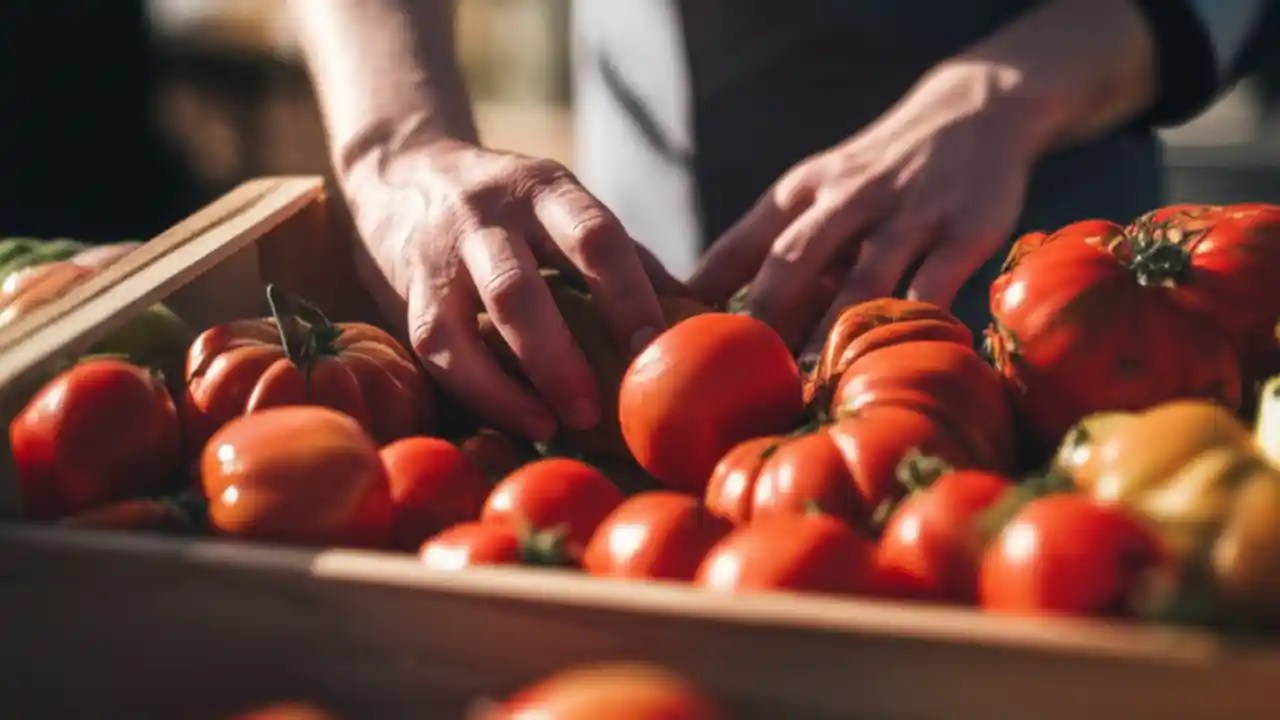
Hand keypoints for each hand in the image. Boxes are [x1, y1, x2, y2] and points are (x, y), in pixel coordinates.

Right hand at [344, 139, 677, 440]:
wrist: (401, 172)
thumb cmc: (511, 208)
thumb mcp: (563, 208)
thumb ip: (621, 255)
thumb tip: (698, 315)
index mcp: (547, 189)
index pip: (594, 236)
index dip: (627, 294)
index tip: (657, 347)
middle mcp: (490, 214)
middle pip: (521, 287)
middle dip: (560, 356)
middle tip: (597, 410)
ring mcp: (443, 251)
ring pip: (464, 325)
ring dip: (515, 382)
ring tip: (554, 427)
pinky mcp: (408, 287)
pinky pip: (438, 347)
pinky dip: (482, 391)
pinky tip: (521, 420)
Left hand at [690, 62, 1049, 354]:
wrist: (976, 107)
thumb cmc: (878, 171)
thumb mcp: (818, 189)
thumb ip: (775, 246)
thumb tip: (712, 319)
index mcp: (800, 191)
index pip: (740, 247)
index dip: (705, 297)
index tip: (679, 344)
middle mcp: (846, 198)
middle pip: (791, 263)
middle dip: (764, 321)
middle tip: (742, 378)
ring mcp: (907, 213)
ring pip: (862, 281)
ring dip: (833, 335)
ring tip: (810, 385)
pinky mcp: (964, 229)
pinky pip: (935, 287)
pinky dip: (915, 327)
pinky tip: (899, 365)